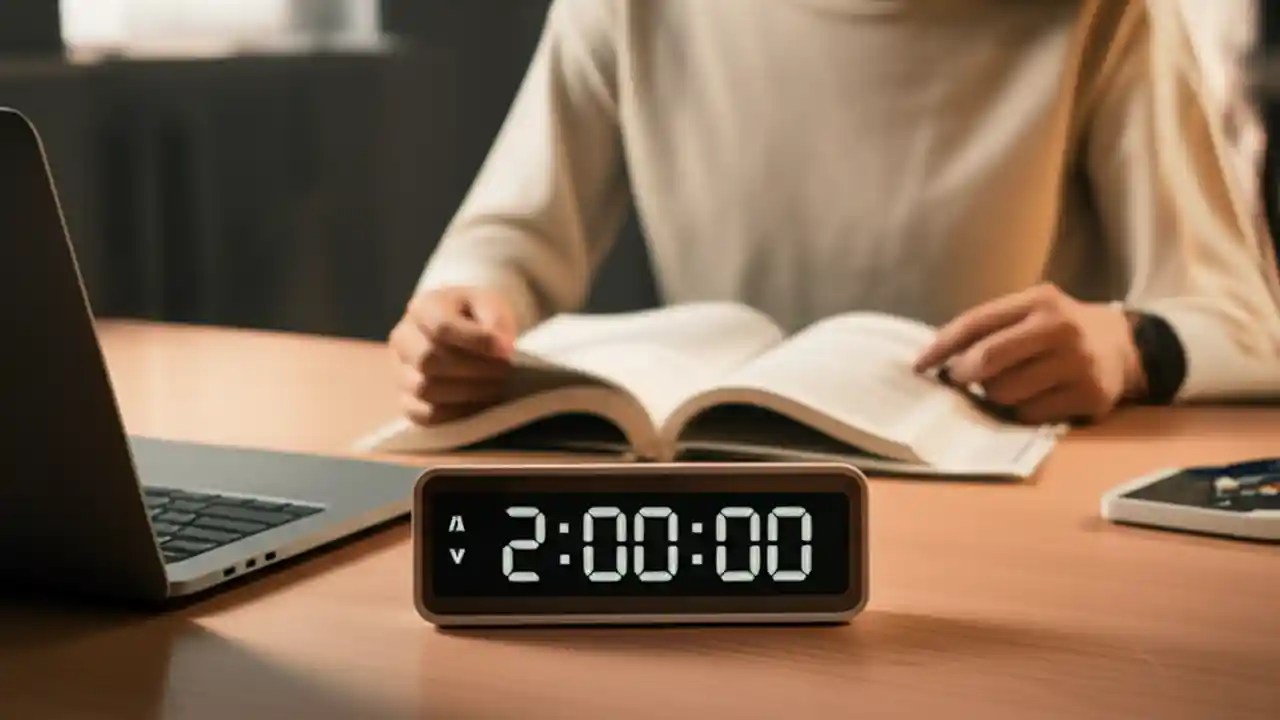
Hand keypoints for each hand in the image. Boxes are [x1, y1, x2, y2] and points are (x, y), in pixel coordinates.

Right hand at [388, 286, 516, 424]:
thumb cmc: (477, 317)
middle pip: (428, 360)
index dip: (475, 341)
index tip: (506, 349)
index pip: (441, 327)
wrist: (464, 332)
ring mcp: (400, 371)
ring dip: (467, 392)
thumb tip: (500, 348)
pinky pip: (424, 415)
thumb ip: (496, 321)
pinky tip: (478, 403)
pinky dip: (455, 413)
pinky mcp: (406, 400)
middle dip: (473, 369)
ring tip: (495, 386)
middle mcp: (403, 339)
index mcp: (423, 307)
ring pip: (425, 389)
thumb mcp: (490, 305)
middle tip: (504, 370)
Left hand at [913, 283, 1145, 423]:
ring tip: (1003, 388)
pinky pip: (1030, 414)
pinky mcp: (1089, 396)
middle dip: (963, 375)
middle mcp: (1060, 328)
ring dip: (992, 396)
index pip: (976, 322)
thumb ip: (991, 328)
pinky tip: (1031, 400)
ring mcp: (1077, 363)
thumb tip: (938, 360)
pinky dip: (1019, 412)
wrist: (1125, 347)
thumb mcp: (1031, 313)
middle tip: (959, 381)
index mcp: (1039, 300)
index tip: (918, 365)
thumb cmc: (1060, 331)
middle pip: (988, 359)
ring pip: (1005, 392)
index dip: (941, 346)